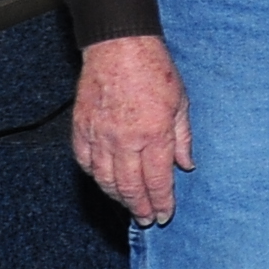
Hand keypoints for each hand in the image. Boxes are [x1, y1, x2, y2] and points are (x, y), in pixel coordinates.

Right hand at [74, 33, 192, 224]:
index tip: (163, 216)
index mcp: (154, 135)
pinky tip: (104, 182)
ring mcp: (100, 136)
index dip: (161, 202)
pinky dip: (95, 176)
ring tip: (128, 205)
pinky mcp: (81, 128)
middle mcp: (125, 141)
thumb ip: (183, 138)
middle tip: (145, 220)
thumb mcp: (181, 103)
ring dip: (117, 197)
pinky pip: (85, 161)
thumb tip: (186, 166)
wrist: (119, 48)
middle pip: (130, 187)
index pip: (158, 181)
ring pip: (105, 179)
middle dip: (139, 208)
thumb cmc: (155, 71)